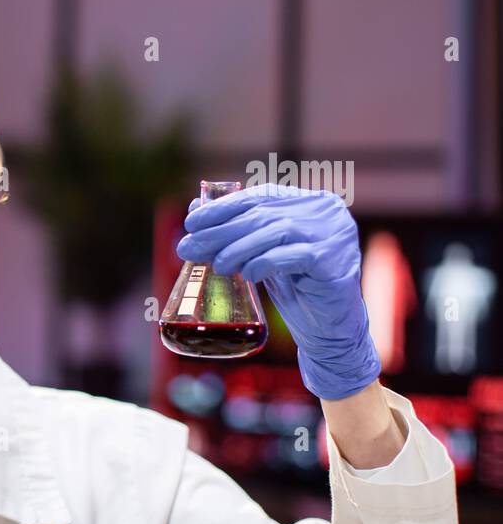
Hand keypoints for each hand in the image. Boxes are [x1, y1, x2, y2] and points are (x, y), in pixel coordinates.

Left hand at [175, 184, 381, 399]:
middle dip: (220, 231)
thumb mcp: (262, 254)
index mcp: (310, 201)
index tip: (190, 222)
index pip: (260, 195)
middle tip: (187, 247)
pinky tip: (248, 275)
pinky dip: (265, 263)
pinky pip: (293, 256)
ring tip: (216, 265)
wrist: (329, 328)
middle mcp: (326, 211)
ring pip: (276, 232)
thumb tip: (193, 208)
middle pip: (263, 215)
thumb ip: (237, 231)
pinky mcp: (335, 261)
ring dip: (238, 248)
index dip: (223, 207)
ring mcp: (335, 234)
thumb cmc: (294, 287)